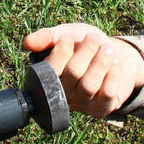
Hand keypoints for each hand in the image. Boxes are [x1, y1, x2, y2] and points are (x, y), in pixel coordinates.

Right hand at [23, 23, 143, 117]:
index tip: (68, 39)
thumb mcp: (67, 34)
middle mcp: (62, 95)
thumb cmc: (85, 45)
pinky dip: (113, 75)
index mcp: (49, 78)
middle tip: (94, 39)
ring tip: (108, 48)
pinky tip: (115, 64)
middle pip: (73, 74)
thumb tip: (27, 42)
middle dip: (86, 51)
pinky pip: (107, 94)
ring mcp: (82, 104)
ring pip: (89, 85)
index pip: (49, 70)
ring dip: (101, 62)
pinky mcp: (101, 109)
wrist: (115, 53)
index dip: (60, 53)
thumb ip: (48, 37)